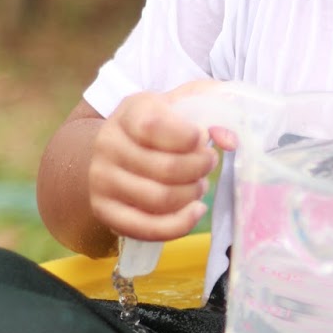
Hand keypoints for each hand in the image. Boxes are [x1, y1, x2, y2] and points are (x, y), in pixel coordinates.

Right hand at [87, 83, 220, 243]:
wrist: (117, 150)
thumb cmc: (160, 125)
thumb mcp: (183, 104)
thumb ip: (212, 108)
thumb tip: (230, 140)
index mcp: (129, 112)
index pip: (155, 127)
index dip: (188, 137)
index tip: (202, 138)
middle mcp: (108, 145)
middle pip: (166, 169)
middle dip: (199, 169)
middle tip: (208, 163)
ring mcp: (103, 180)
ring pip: (161, 199)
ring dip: (192, 194)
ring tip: (199, 184)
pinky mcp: (106, 211)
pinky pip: (149, 228)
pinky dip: (181, 223)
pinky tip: (196, 210)